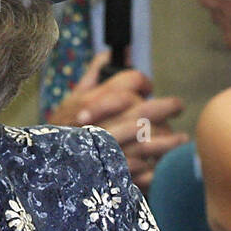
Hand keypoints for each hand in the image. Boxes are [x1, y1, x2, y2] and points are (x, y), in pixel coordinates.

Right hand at [49, 50, 187, 190]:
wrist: (48, 170)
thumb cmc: (62, 131)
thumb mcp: (72, 99)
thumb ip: (94, 76)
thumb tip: (110, 55)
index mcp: (92, 103)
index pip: (129, 83)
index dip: (144, 82)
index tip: (148, 88)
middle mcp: (103, 124)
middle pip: (147, 110)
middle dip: (168, 106)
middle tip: (177, 107)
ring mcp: (111, 152)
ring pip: (151, 142)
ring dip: (170, 140)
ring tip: (182, 140)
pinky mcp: (116, 176)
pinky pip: (145, 171)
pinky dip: (156, 169)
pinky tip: (162, 164)